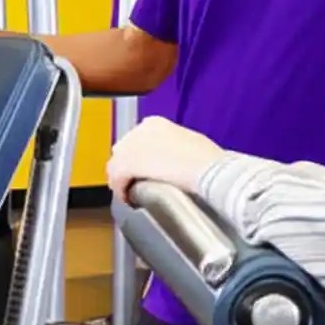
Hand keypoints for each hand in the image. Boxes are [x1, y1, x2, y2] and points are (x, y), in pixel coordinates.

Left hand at [107, 116, 227, 204]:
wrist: (206, 168)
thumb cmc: (207, 159)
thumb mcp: (190, 144)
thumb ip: (174, 148)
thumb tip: (173, 161)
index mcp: (155, 123)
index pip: (136, 141)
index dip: (140, 158)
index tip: (146, 170)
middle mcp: (139, 131)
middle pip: (123, 152)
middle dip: (128, 168)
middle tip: (137, 184)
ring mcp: (131, 147)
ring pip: (116, 166)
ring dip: (123, 181)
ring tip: (133, 195)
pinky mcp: (127, 165)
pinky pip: (117, 181)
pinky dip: (122, 192)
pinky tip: (130, 200)